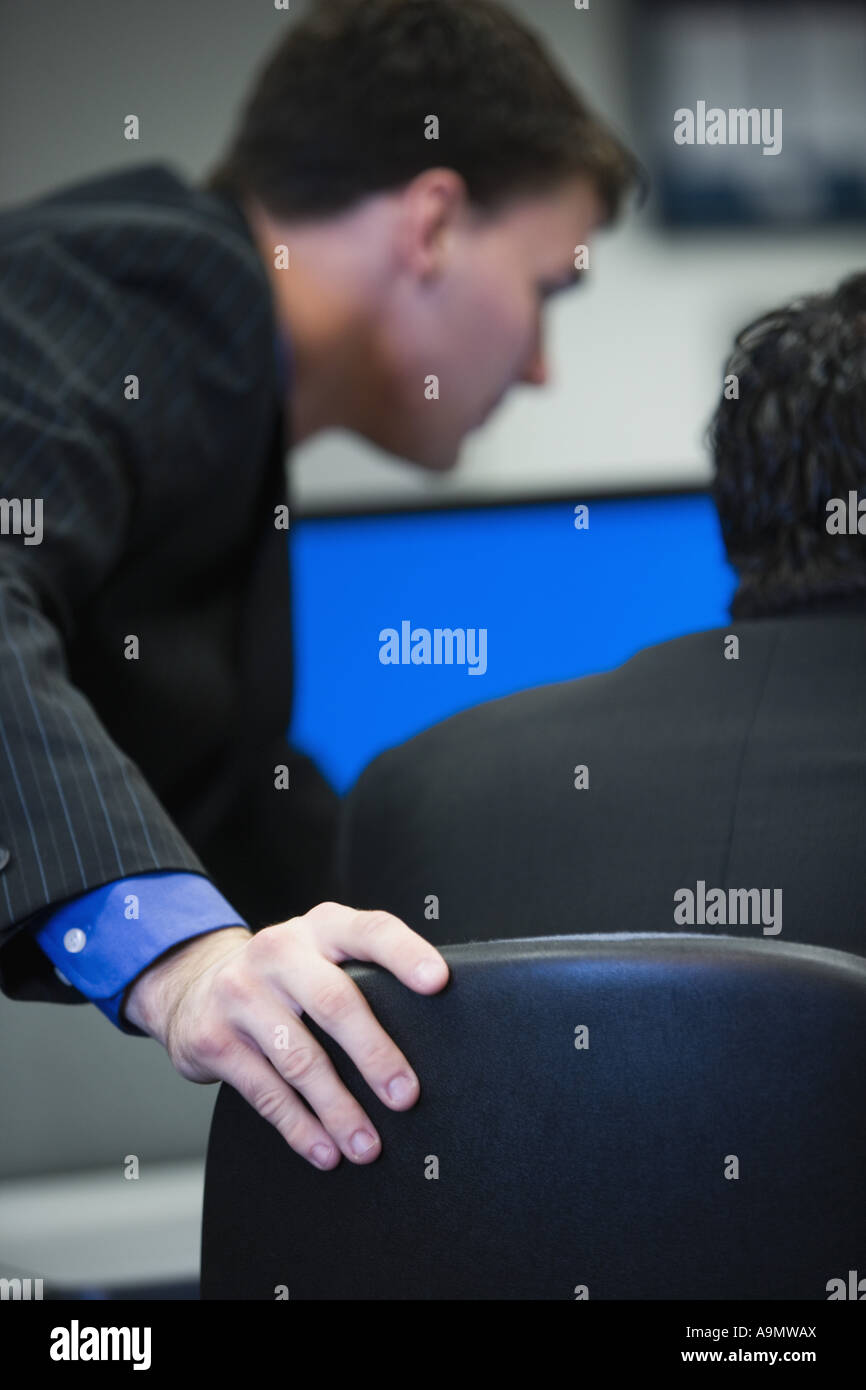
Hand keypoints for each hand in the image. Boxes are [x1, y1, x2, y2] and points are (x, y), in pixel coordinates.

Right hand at [122, 902, 448, 1169]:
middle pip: (335, 1003)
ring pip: (300, 1058)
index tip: (437, 982)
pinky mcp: (215, 1039)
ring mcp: (241, 994)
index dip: (405, 953)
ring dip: (339, 1109)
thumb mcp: (319, 953)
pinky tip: (324, 1149)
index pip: (370, 931)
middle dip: (374, 1054)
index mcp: (320, 928)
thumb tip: (431, 1033)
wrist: (192, 984)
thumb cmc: (282, 975)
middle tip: (405, 1096)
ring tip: (367, 1144)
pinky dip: (300, 1127)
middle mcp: (279, 952)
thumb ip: (364, 974)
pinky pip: (266, 1092)